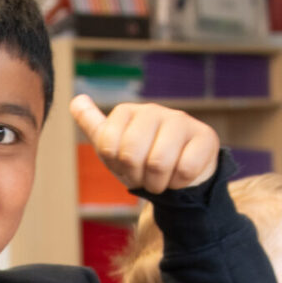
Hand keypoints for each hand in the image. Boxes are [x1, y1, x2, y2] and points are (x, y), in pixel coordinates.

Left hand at [70, 95, 219, 193]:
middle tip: (145, 176)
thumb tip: (76, 100)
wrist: (180, 177)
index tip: (126, 166)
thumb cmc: (143, 161)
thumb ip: (93, 125)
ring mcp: (181, 120)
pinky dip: (180, 182)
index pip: (109, 147)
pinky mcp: (205, 136)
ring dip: (158, 182)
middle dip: (137, 176)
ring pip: (159, 163)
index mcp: (127, 112)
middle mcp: (154, 110)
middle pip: (132, 154)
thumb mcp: (113, 147)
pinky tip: (181, 175)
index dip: (117, 166)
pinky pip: (185, 169)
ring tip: (162, 178)